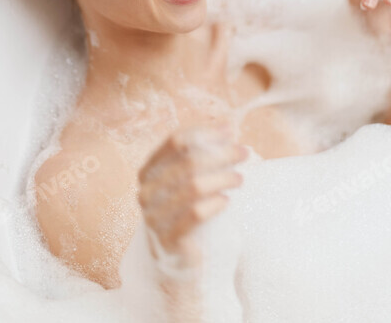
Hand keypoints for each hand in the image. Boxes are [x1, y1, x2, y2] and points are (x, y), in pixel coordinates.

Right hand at [137, 122, 247, 272]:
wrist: (178, 263)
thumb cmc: (187, 214)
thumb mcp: (189, 181)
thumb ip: (203, 155)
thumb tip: (228, 127)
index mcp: (149, 170)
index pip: (176, 140)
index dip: (205, 132)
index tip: (231, 131)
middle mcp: (146, 191)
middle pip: (188, 161)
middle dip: (221, 154)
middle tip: (244, 153)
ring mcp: (153, 216)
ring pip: (193, 186)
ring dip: (222, 178)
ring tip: (239, 178)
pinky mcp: (167, 240)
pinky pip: (195, 214)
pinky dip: (214, 204)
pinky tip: (226, 201)